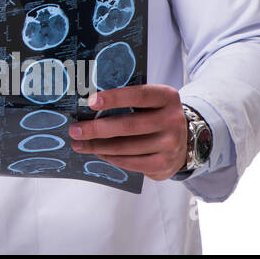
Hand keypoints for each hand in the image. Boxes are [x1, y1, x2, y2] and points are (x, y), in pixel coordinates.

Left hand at [68, 84, 189, 180]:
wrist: (185, 140)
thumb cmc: (155, 115)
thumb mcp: (151, 101)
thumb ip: (129, 98)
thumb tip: (90, 103)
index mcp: (167, 97)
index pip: (138, 95)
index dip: (114, 98)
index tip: (90, 101)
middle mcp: (172, 120)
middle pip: (128, 125)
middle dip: (96, 128)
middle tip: (75, 130)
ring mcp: (171, 144)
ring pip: (127, 147)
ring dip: (98, 146)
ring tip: (80, 144)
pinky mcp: (165, 163)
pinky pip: (132, 162)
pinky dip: (112, 158)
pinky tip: (99, 153)